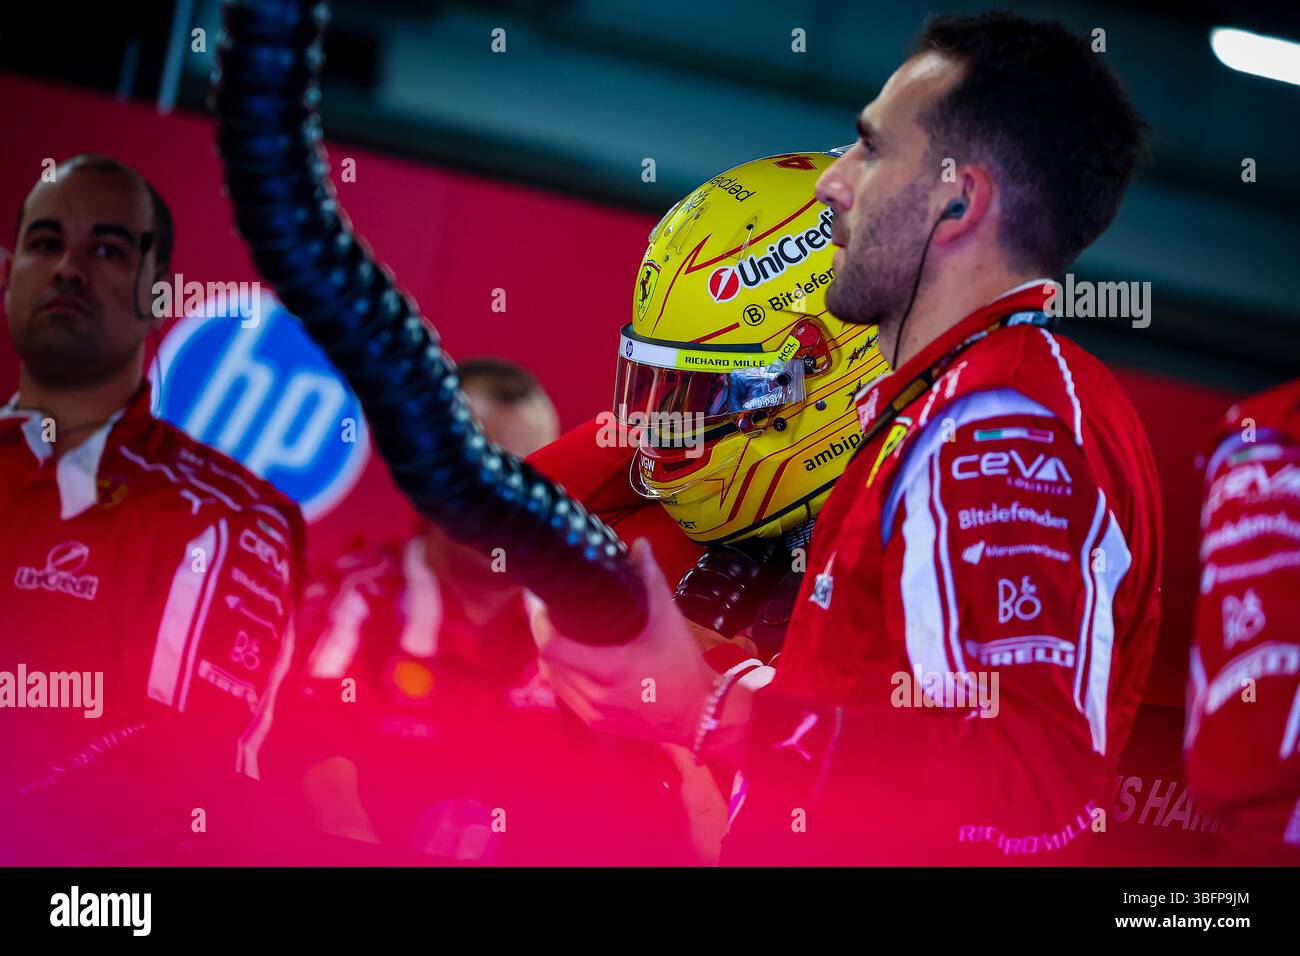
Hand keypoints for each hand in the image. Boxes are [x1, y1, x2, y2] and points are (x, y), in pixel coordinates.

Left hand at [528, 538, 717, 747]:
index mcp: (609, 669)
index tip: (542, 600)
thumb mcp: (668, 620)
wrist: (699, 713)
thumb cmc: (683, 666)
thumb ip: (650, 580)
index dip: (541, 622)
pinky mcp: (595, 723)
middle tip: (545, 608)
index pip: (554, 647)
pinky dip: (562, 672)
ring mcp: (593, 713)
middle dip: (542, 632)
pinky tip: (570, 656)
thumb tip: (638, 544)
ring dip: (550, 654)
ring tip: (554, 628)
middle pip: (548, 660)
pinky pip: (565, 693)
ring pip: (553, 678)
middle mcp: (595, 695)